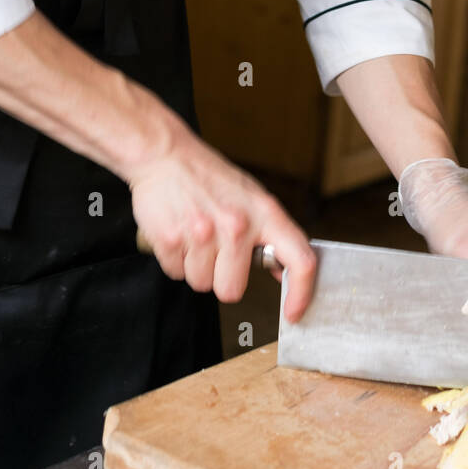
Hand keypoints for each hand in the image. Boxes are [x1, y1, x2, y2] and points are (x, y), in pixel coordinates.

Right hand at [127, 129, 316, 317]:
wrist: (167, 156)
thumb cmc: (212, 179)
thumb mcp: (254, 199)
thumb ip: (271, 234)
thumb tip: (285, 272)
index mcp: (266, 214)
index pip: (300, 260)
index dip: (301, 293)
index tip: (293, 312)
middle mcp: (237, 225)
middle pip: (232, 291)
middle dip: (221, 277)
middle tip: (216, 250)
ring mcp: (202, 233)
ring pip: (201, 284)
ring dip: (196, 266)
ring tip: (196, 235)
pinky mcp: (170, 238)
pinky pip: (175, 273)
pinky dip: (175, 259)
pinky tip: (179, 233)